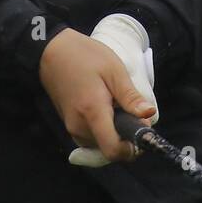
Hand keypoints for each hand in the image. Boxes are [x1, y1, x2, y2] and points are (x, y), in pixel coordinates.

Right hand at [38, 28, 155, 164]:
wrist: (52, 51)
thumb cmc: (84, 56)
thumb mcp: (113, 70)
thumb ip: (130, 97)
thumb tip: (150, 114)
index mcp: (93, 113)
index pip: (113, 150)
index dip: (132, 148)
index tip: (140, 128)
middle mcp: (79, 127)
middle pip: (109, 148)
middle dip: (125, 135)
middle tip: (129, 109)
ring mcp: (71, 128)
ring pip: (101, 144)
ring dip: (114, 132)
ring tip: (115, 104)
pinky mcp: (68, 125)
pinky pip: (91, 138)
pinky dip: (102, 129)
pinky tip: (104, 108)